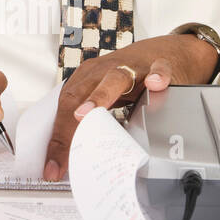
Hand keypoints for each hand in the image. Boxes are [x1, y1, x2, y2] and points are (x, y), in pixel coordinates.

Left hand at [42, 33, 218, 180]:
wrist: (166, 52)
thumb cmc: (132, 77)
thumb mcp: (106, 95)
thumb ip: (93, 120)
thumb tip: (76, 157)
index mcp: (88, 78)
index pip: (65, 108)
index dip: (58, 139)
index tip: (53, 167)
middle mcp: (105, 70)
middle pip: (80, 95)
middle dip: (69, 129)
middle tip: (66, 156)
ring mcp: (132, 67)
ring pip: (114, 79)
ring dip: (98, 97)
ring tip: (86, 114)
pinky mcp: (159, 65)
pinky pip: (158, 69)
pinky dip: (156, 76)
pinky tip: (155, 84)